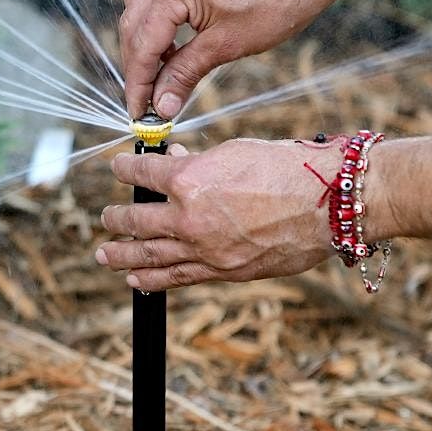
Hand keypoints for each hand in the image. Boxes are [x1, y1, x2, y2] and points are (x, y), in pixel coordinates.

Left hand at [96, 140, 335, 291]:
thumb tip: (177, 158)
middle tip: (105, 218)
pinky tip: (136, 279)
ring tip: (104, 254)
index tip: (117, 169)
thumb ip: (199, 161)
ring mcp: (204, 249)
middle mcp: (189, 217)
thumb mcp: (235, 152)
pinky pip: (178, 277)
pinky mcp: (222, 271)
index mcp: (189, 179)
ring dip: (122, 254)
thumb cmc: (286, 169)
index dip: (125, 170)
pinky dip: (153, 279)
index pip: (142, 174)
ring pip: (150, 254)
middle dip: (116, 219)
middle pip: (137, 220)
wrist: (328, 205)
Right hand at [119, 0, 350, 118]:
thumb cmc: (280, 2)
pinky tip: (170, 22)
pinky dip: (155, 4)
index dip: (137, 84)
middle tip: (149, 99)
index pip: (142, 44)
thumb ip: (185, 73)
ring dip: (145, 35)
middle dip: (139, 64)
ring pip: (138, 0)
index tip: (138, 113)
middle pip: (134, 23)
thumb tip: (160, 106)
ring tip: (164, 66)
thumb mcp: (228, 46)